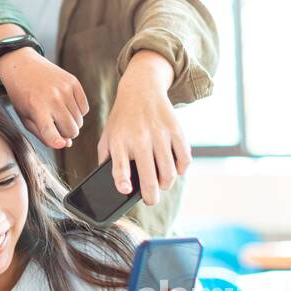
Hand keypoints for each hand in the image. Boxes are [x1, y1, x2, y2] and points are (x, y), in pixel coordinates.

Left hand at [0, 48, 88, 149]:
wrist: (22, 66)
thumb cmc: (22, 96)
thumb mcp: (25, 118)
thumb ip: (43, 134)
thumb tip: (67, 144)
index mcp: (37, 108)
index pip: (49, 129)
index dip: (56, 140)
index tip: (61, 144)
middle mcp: (53, 98)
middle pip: (72, 130)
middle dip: (66, 134)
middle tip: (56, 126)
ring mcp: (65, 89)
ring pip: (79, 121)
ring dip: (71, 122)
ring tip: (57, 113)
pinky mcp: (74, 82)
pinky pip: (84, 109)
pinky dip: (77, 112)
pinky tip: (65, 105)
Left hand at [98, 50, 188, 204]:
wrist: (141, 89)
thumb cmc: (122, 118)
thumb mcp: (108, 135)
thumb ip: (106, 158)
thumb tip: (112, 183)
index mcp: (120, 141)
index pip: (119, 164)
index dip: (122, 180)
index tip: (126, 190)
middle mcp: (140, 138)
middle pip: (149, 176)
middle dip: (151, 196)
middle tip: (151, 200)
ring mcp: (160, 134)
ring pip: (169, 172)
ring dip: (166, 184)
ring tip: (162, 185)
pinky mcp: (176, 131)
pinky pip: (184, 159)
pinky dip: (181, 169)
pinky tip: (175, 169)